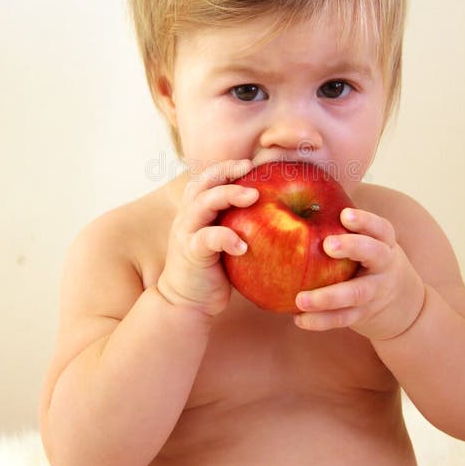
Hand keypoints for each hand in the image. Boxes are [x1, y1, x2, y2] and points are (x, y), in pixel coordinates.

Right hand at [157, 159, 258, 315]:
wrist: (187, 302)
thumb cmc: (214, 270)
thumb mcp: (224, 241)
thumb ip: (237, 223)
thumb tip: (278, 210)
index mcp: (196, 210)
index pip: (208, 178)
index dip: (227, 167)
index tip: (251, 163)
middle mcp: (188, 216)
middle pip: (204, 183)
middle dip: (227, 171)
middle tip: (252, 168)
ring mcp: (187, 233)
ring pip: (203, 203)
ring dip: (229, 195)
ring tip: (254, 196)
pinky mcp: (190, 253)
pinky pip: (208, 238)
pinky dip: (227, 238)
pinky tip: (244, 246)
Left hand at [294, 208, 424, 340]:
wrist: (402, 304)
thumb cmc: (370, 260)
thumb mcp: (369, 241)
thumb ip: (343, 225)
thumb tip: (304, 199)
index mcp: (384, 243)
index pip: (380, 228)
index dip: (365, 220)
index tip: (345, 214)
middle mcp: (384, 266)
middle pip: (374, 255)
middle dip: (353, 248)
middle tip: (328, 244)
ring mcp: (375, 292)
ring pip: (355, 294)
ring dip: (327, 298)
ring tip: (300, 299)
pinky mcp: (363, 315)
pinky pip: (343, 318)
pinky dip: (320, 321)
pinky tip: (299, 319)